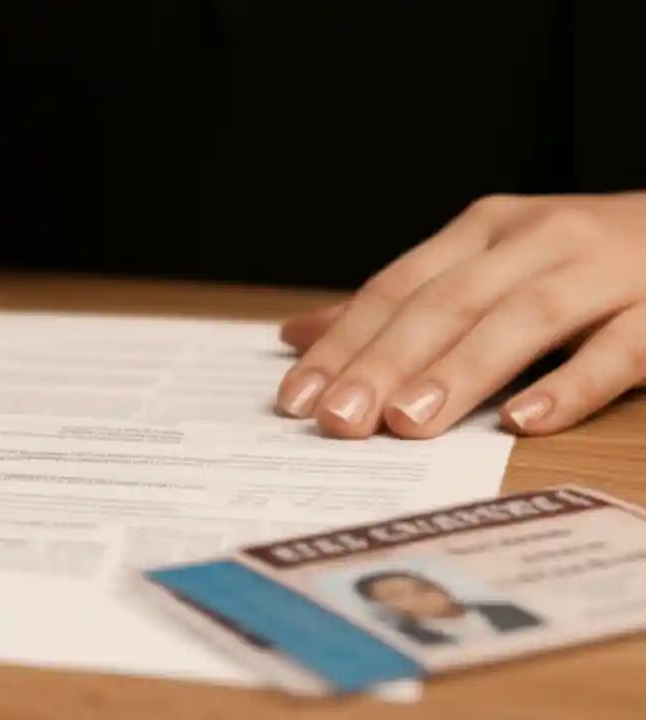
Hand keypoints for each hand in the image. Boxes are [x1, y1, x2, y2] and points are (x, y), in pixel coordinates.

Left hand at [276, 193, 645, 438]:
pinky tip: (523, 422)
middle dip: (385, 363)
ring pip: (522, 320)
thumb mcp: (488, 267)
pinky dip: (570, 385)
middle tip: (338, 420)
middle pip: (447, 303)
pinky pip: (617, 349)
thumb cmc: (580, 263)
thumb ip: (401, 305)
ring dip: (459, 372)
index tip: (297, 397)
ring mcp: (605, 273)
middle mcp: (537, 241)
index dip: (343, 342)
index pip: (397, 287)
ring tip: (406, 423)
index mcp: (484, 231)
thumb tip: (298, 335)